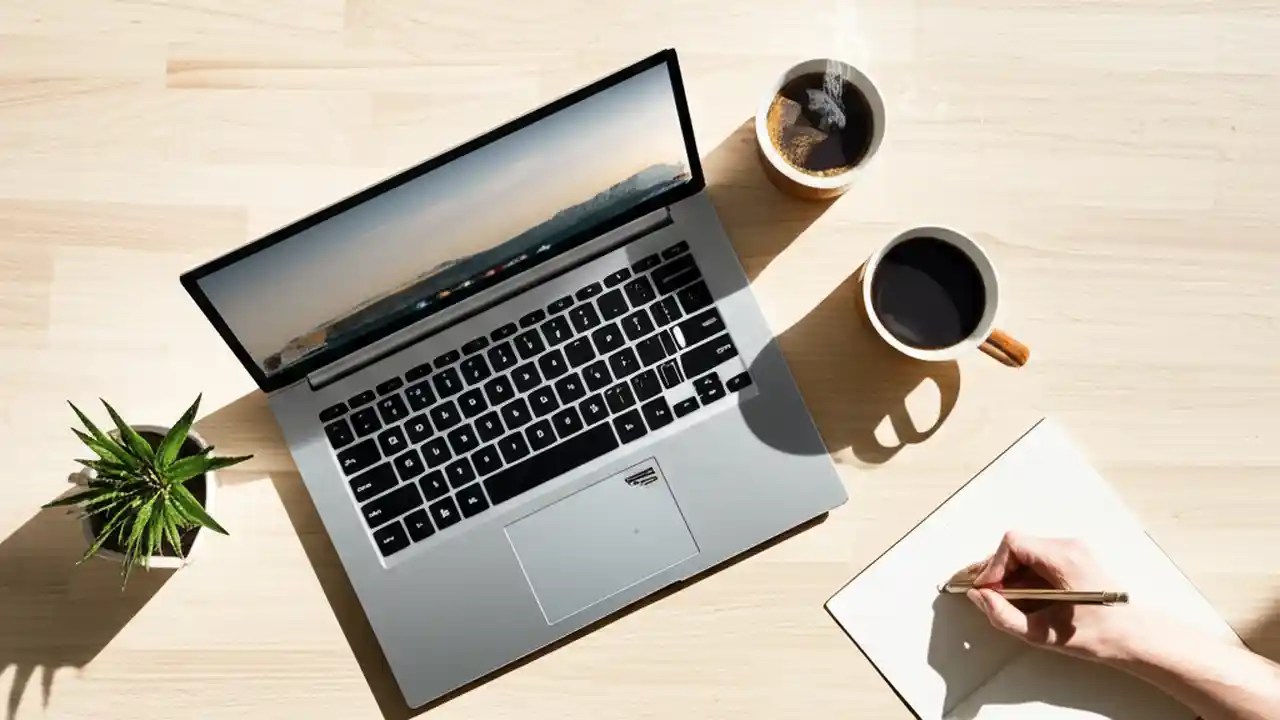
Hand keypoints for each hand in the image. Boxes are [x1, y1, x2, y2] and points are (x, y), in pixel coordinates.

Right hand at [963, 532, 1150, 663]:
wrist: (1136, 636)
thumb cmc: (1097, 636)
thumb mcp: (1044, 634)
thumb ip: (1004, 615)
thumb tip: (979, 597)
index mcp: (1064, 558)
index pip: (1014, 543)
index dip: (993, 565)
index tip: (987, 589)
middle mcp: (1069, 545)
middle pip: (1018, 545)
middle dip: (999, 570)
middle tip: (991, 596)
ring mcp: (1074, 548)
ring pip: (1027, 550)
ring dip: (1011, 572)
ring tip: (1006, 598)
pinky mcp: (1076, 556)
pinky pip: (1040, 557)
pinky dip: (1025, 573)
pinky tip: (1025, 596)